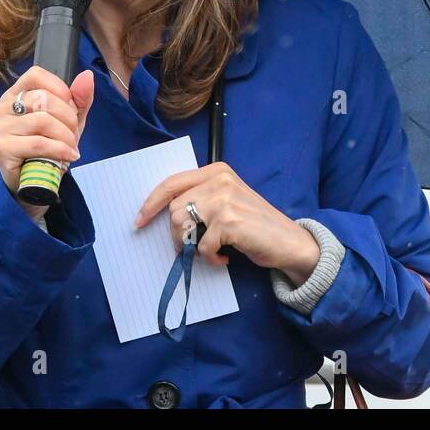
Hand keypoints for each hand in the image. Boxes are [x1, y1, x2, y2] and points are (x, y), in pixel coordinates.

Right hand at [0, 66, 94, 217]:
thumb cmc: (49, 147)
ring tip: (71, 147)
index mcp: (14, 94)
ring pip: (42, 121)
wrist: (36, 182)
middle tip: (74, 135)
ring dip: (65, 136)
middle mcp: (2, 108)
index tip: (71, 108)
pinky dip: (59, 150)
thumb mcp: (69, 120)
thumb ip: (79, 98)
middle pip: (42, 99)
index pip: (36, 75)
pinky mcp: (1, 149)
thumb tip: (87, 76)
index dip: (60, 89)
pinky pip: (38, 143)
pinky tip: (68, 156)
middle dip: (67, 117)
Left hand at [133, 163, 319, 282]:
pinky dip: (210, 259)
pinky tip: (224, 257)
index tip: (139, 221)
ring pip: (182, 226)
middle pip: (174, 209)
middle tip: (191, 248)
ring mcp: (224, 199)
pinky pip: (202, 246)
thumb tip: (165, 214)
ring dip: (192, 247)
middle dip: (177, 235)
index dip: (151, 203)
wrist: (289, 242)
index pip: (171, 183)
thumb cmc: (254, 226)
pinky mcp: (229, 221)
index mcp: (217, 171)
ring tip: (209, 252)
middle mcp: (219, 180)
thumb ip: (201, 198)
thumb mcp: (227, 202)